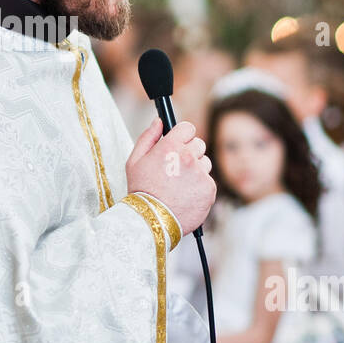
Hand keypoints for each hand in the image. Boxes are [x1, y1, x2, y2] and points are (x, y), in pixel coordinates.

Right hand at [126, 118, 215, 234]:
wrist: (152, 221)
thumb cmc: (141, 191)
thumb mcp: (134, 161)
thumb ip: (148, 137)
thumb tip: (159, 121)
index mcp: (170, 147)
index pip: (188, 127)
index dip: (183, 135)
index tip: (179, 143)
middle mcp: (187, 156)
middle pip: (199, 144)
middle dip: (189, 152)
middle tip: (176, 168)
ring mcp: (200, 173)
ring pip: (205, 163)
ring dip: (196, 170)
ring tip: (180, 185)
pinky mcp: (209, 188)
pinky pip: (208, 181)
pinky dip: (200, 187)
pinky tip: (186, 195)